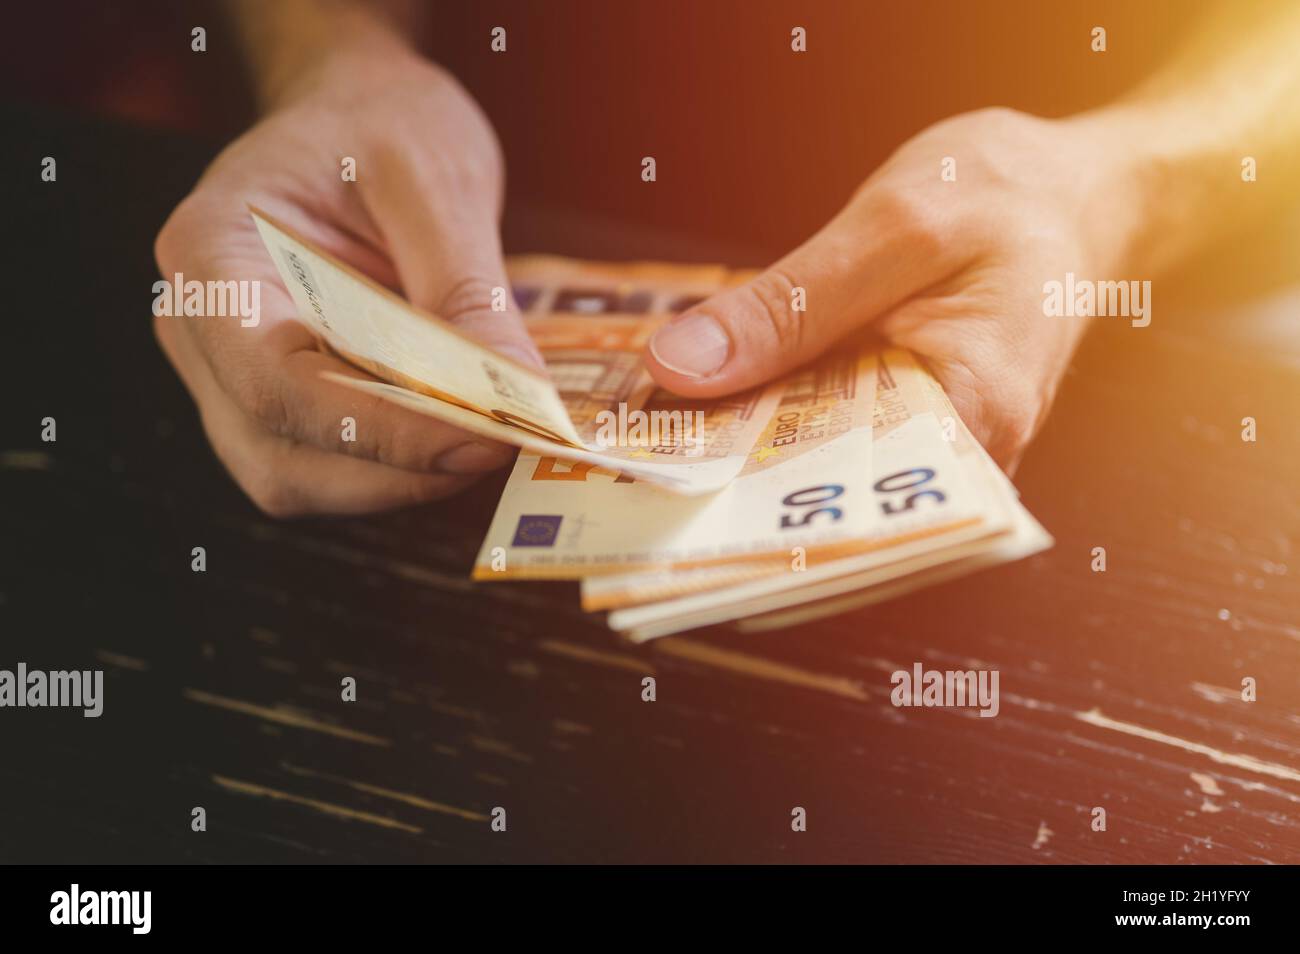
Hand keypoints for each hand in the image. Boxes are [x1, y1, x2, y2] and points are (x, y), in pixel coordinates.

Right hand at [155, 36, 540, 515]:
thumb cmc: (379, 126)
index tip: (481, 436)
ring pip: (300, 478)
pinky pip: (331, 465)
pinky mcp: (282, 403)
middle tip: (504, 442)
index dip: (379, 428)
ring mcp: (233, 375)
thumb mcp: (436, 180)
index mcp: (212, 252)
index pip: (274, 379)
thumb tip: (515, 394)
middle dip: (397, 468)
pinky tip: (461, 432)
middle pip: (278, 450)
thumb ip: (467, 292)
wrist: (358, 117)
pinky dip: (400, 466)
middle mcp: (201, 327)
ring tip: (489, 436)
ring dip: (401, 479)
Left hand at [644, 107, 1144, 471]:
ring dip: (749, 449)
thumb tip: (679, 368)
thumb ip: (788, 305)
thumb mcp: (893, 228)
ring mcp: (940, 444)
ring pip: (825, 466)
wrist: (1082, 189)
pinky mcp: (916, 421)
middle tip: (637, 462)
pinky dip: (782, 418)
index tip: (656, 484)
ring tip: (662, 436)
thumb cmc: (1011, 194)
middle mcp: (962, 455)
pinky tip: (723, 401)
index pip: (839, 495)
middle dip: (731, 479)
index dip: (741, 496)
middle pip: (824, 492)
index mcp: (972, 416)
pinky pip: (837, 435)